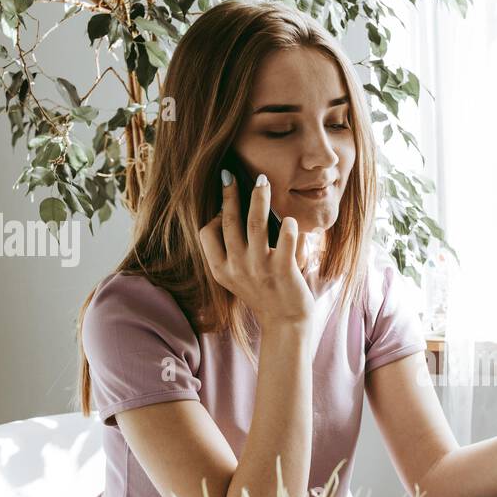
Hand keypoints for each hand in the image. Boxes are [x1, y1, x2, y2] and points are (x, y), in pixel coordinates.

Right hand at [199, 170, 314, 328]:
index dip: (214, 215)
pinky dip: (288, 228)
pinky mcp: (283, 272)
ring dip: (258, 199)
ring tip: (262, 181)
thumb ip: (234, 250)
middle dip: (230, 193)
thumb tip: (238, 211)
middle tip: (231, 174)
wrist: (286, 322)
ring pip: (255, 224)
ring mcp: (259, 269)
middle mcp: (236, 268)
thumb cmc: (265, 292)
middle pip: (229, 221)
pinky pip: (284, 242)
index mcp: (221, 269)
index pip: (206, 233)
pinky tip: (290, 220)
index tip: (223, 204)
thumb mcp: (238, 275)